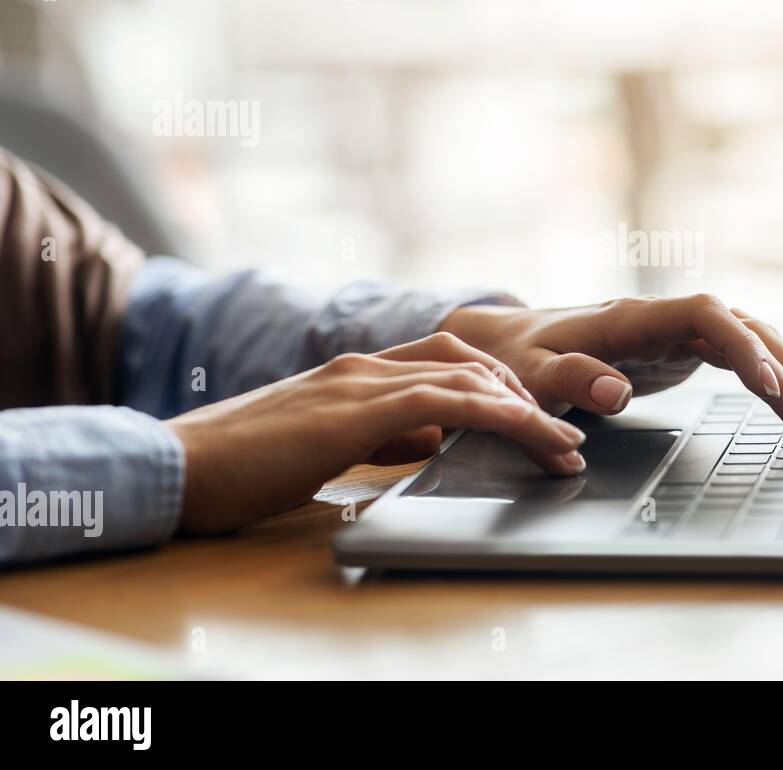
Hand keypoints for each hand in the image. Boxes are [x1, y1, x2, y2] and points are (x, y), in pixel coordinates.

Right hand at [167, 333, 585, 532]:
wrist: (175, 466)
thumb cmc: (242, 464)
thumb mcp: (327, 445)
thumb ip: (381, 434)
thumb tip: (432, 438)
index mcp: (355, 372)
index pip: (445, 359)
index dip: (497, 381)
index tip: (535, 412)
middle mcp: (363, 366)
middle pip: (467, 359)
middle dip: (523, 390)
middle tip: (563, 429)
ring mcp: (358, 382)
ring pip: (465, 378)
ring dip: (524, 408)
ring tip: (563, 440)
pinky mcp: (352, 411)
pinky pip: (441, 401)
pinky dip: (492, 412)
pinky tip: (524, 429)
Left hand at [442, 295, 782, 442]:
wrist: (509, 343)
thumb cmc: (518, 359)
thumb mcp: (528, 376)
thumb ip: (568, 380)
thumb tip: (616, 392)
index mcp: (632, 317)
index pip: (705, 315)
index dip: (743, 346)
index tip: (770, 388)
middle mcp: (664, 317)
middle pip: (743, 328)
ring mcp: (677, 331)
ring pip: (750, 340)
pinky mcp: (681, 350)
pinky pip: (738, 357)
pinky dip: (771, 378)